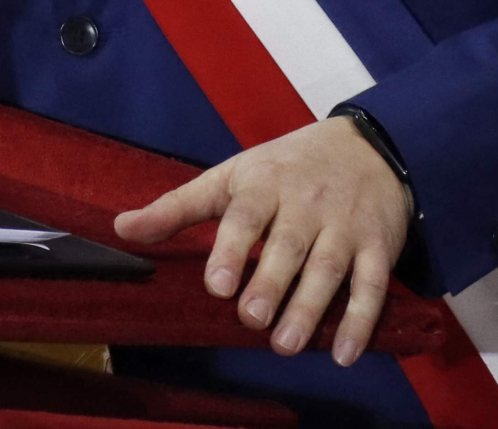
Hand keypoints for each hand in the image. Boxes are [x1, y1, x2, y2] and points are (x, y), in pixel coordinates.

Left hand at [112, 118, 411, 365]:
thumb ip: (178, 207)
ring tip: (285, 344)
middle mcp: (305, 203)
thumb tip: (120, 228)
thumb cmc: (285, 168)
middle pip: (288, 245)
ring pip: (329, 267)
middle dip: (271, 283)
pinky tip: (344, 352)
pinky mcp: (377, 245)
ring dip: (310, 308)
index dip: (231, 249)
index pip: (246, 216)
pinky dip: (361, 318)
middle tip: (251, 320)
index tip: (217, 285)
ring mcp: (344, 225)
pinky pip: (373, 283)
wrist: (366, 145)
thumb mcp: (230, 176)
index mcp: (264, 184)